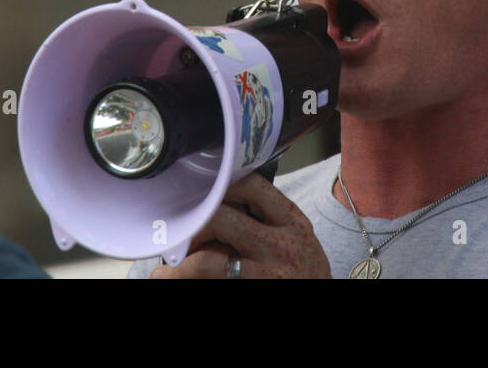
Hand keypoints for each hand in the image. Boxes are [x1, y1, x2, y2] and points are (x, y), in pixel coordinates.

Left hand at [150, 172, 330, 278]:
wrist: (322, 301)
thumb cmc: (304, 271)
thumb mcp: (296, 237)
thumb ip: (266, 220)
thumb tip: (216, 207)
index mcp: (291, 222)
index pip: (251, 186)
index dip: (219, 186)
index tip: (200, 193)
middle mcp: (280, 245)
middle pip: (221, 219)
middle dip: (194, 226)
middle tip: (179, 238)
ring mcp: (267, 274)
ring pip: (209, 260)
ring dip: (180, 266)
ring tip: (165, 272)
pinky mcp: (254, 291)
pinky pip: (214, 280)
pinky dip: (187, 279)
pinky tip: (174, 280)